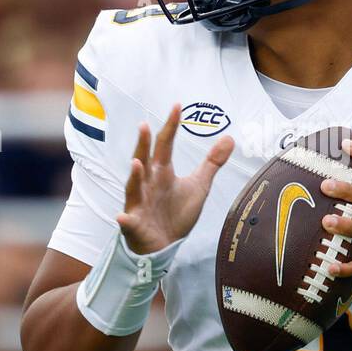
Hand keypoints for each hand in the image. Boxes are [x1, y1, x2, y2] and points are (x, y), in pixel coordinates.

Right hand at [116, 103, 233, 254]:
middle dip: (143, 144)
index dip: (171, 126)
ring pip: (133, 187)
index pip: (165, 144)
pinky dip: (125, 219)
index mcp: (162, 171)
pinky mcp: (135, 224)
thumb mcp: (198, 185)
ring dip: (134, 176)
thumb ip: (211, 162)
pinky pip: (128, 221)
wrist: (165, 244)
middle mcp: (147, 183)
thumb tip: (229, 138)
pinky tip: (122, 217)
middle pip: (144, 159)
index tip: (177, 106)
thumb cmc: (176, 212)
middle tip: (144, 125)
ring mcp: (139, 203)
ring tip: (136, 163)